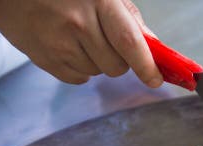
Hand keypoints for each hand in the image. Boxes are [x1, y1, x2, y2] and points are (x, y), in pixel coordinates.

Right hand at [0, 0, 162, 85]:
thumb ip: (128, 17)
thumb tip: (152, 46)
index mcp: (98, 1)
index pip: (129, 42)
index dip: (146, 65)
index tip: (156, 80)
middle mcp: (79, 23)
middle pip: (117, 66)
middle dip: (120, 61)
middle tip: (106, 42)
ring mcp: (60, 44)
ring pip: (98, 73)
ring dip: (97, 62)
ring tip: (80, 38)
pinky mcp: (46, 60)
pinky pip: (78, 79)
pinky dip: (80, 69)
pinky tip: (68, 47)